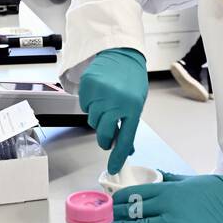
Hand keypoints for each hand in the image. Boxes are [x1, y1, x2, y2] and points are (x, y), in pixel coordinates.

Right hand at [77, 48, 147, 173]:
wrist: (121, 54)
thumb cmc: (131, 79)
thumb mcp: (137, 102)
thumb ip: (130, 124)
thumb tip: (128, 149)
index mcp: (133, 108)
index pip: (125, 139)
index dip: (118, 157)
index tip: (114, 168)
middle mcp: (117, 102)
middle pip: (104, 134)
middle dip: (105, 138)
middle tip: (107, 132)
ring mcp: (101, 94)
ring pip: (93, 121)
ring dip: (98, 117)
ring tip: (106, 102)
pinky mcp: (88, 87)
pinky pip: (85, 107)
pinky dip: (90, 104)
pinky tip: (99, 94)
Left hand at [111, 173, 222, 222]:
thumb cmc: (219, 190)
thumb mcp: (192, 179)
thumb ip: (172, 178)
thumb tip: (159, 174)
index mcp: (169, 187)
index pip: (137, 192)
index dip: (120, 198)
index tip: (109, 202)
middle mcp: (167, 202)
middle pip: (135, 209)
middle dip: (117, 215)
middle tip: (102, 219)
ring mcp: (174, 218)